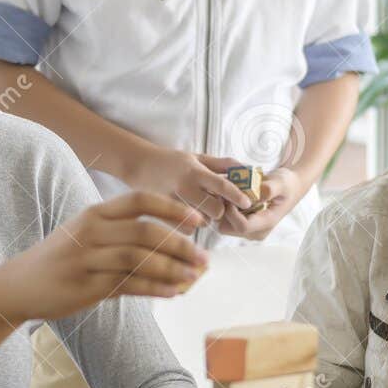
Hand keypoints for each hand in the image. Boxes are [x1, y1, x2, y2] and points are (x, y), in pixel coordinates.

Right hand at [0, 193, 207, 323]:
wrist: (19, 285)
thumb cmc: (60, 259)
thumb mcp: (86, 234)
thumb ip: (122, 233)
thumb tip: (170, 240)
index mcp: (94, 213)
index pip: (139, 201)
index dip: (172, 208)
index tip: (197, 221)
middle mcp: (91, 232)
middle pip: (145, 232)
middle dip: (180, 244)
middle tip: (204, 257)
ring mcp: (87, 259)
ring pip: (140, 260)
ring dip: (173, 268)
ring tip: (195, 277)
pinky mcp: (86, 287)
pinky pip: (129, 285)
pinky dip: (156, 288)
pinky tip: (175, 292)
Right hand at [125, 147, 253, 222]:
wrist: (139, 165)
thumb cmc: (172, 161)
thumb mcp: (198, 157)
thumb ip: (223, 164)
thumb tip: (249, 169)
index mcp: (195, 171)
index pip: (221, 185)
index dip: (236, 195)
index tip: (247, 202)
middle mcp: (184, 186)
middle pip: (214, 210)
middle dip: (220, 211)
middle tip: (217, 206)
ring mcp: (172, 201)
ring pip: (201, 222)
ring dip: (205, 219)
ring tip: (198, 208)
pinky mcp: (162, 214)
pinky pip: (186, 229)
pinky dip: (190, 225)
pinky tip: (186, 215)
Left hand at [215, 166, 305, 240]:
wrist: (290, 189)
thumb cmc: (286, 185)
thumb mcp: (280, 182)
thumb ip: (268, 189)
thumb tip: (255, 194)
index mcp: (267, 223)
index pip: (242, 226)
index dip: (231, 211)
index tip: (231, 194)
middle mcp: (257, 232)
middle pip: (228, 228)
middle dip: (224, 210)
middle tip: (227, 192)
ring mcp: (250, 231)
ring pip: (224, 225)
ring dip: (223, 209)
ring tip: (231, 193)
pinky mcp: (244, 227)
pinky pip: (226, 221)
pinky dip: (226, 209)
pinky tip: (232, 197)